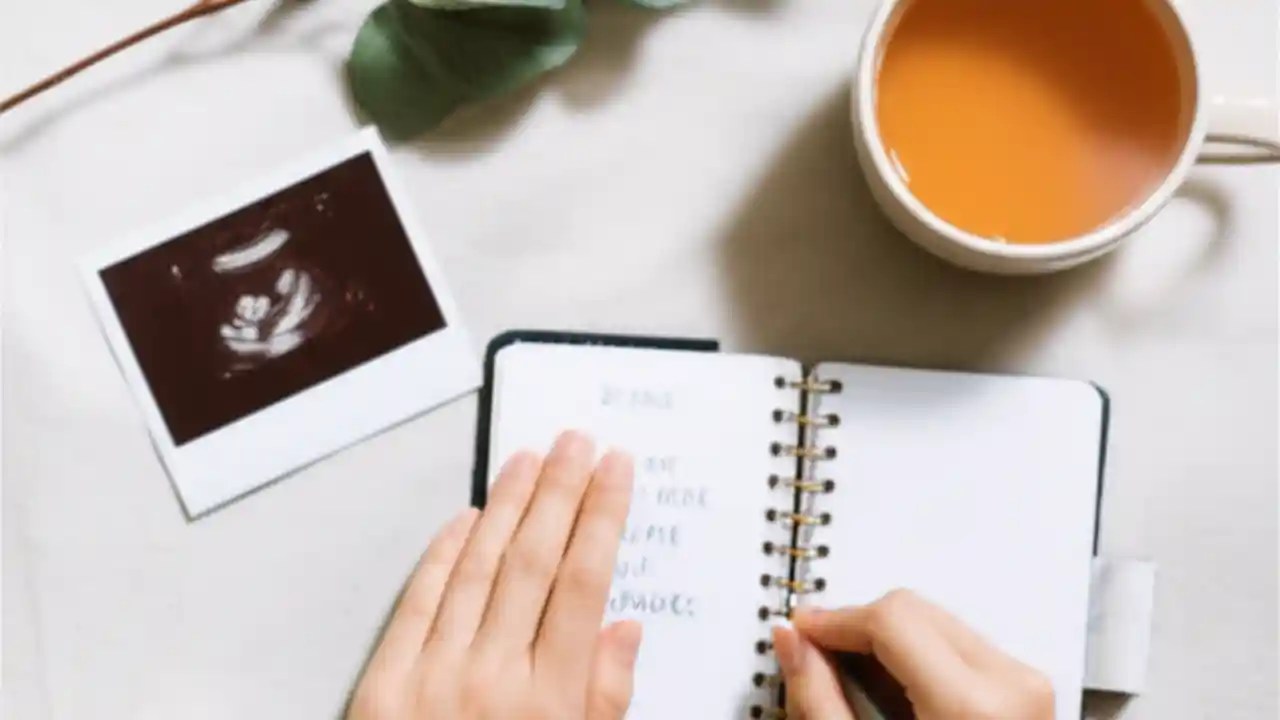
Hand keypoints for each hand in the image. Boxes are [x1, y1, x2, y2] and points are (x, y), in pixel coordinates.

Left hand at [349, 432, 640, 719]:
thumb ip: (604, 698)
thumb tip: (625, 628)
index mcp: (552, 700)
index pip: (584, 583)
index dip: (602, 516)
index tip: (613, 470)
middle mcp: (494, 678)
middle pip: (534, 561)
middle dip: (559, 491)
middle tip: (574, 442)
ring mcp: (434, 676)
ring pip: (478, 568)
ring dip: (507, 505)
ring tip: (527, 460)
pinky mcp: (385, 684)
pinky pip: (419, 601)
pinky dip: (443, 553)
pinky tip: (467, 516)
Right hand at [774, 590, 1053, 719]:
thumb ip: (818, 699)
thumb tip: (792, 644)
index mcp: (971, 705)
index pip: (890, 617)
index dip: (834, 621)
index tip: (804, 633)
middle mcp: (1012, 684)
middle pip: (912, 609)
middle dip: (858, 629)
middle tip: (819, 656)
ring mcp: (1027, 685)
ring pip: (936, 620)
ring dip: (889, 642)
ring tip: (858, 684)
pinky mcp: (1028, 690)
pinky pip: (960, 644)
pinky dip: (919, 657)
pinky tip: (897, 692)